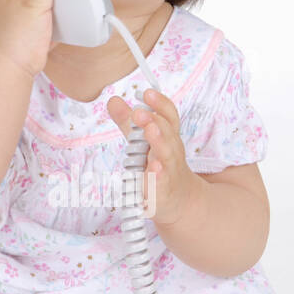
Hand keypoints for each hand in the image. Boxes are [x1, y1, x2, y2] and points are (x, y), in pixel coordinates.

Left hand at [107, 87, 197, 224]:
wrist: (180, 200)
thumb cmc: (160, 166)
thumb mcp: (144, 142)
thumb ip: (128, 122)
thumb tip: (113, 100)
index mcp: (168, 136)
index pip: (168, 116)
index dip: (160, 104)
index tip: (148, 93)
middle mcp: (171, 151)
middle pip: (166, 132)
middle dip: (154, 121)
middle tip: (140, 112)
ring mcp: (168, 170)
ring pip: (166, 155)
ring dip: (159, 142)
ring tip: (150, 130)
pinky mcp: (162, 191)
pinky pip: (160, 183)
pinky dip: (157, 176)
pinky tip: (152, 168)